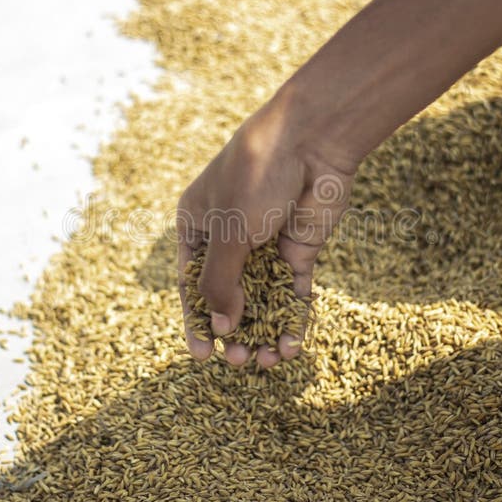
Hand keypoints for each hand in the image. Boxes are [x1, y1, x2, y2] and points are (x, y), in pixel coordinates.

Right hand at [177, 105, 352, 367]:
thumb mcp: (229, 232)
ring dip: (263, 330)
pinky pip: (292, 292)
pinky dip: (292, 318)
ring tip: (269, 360)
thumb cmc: (255, 176)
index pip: (190, 282)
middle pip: (227, 295)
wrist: (311, 142)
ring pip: (261, 299)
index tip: (201, 354)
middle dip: (233, 331)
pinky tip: (292, 343)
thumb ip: (221, 283)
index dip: (195, 320)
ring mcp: (264, 244)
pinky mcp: (298, 248)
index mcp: (197, 225)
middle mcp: (228, 237)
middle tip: (239, 360)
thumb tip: (220, 327)